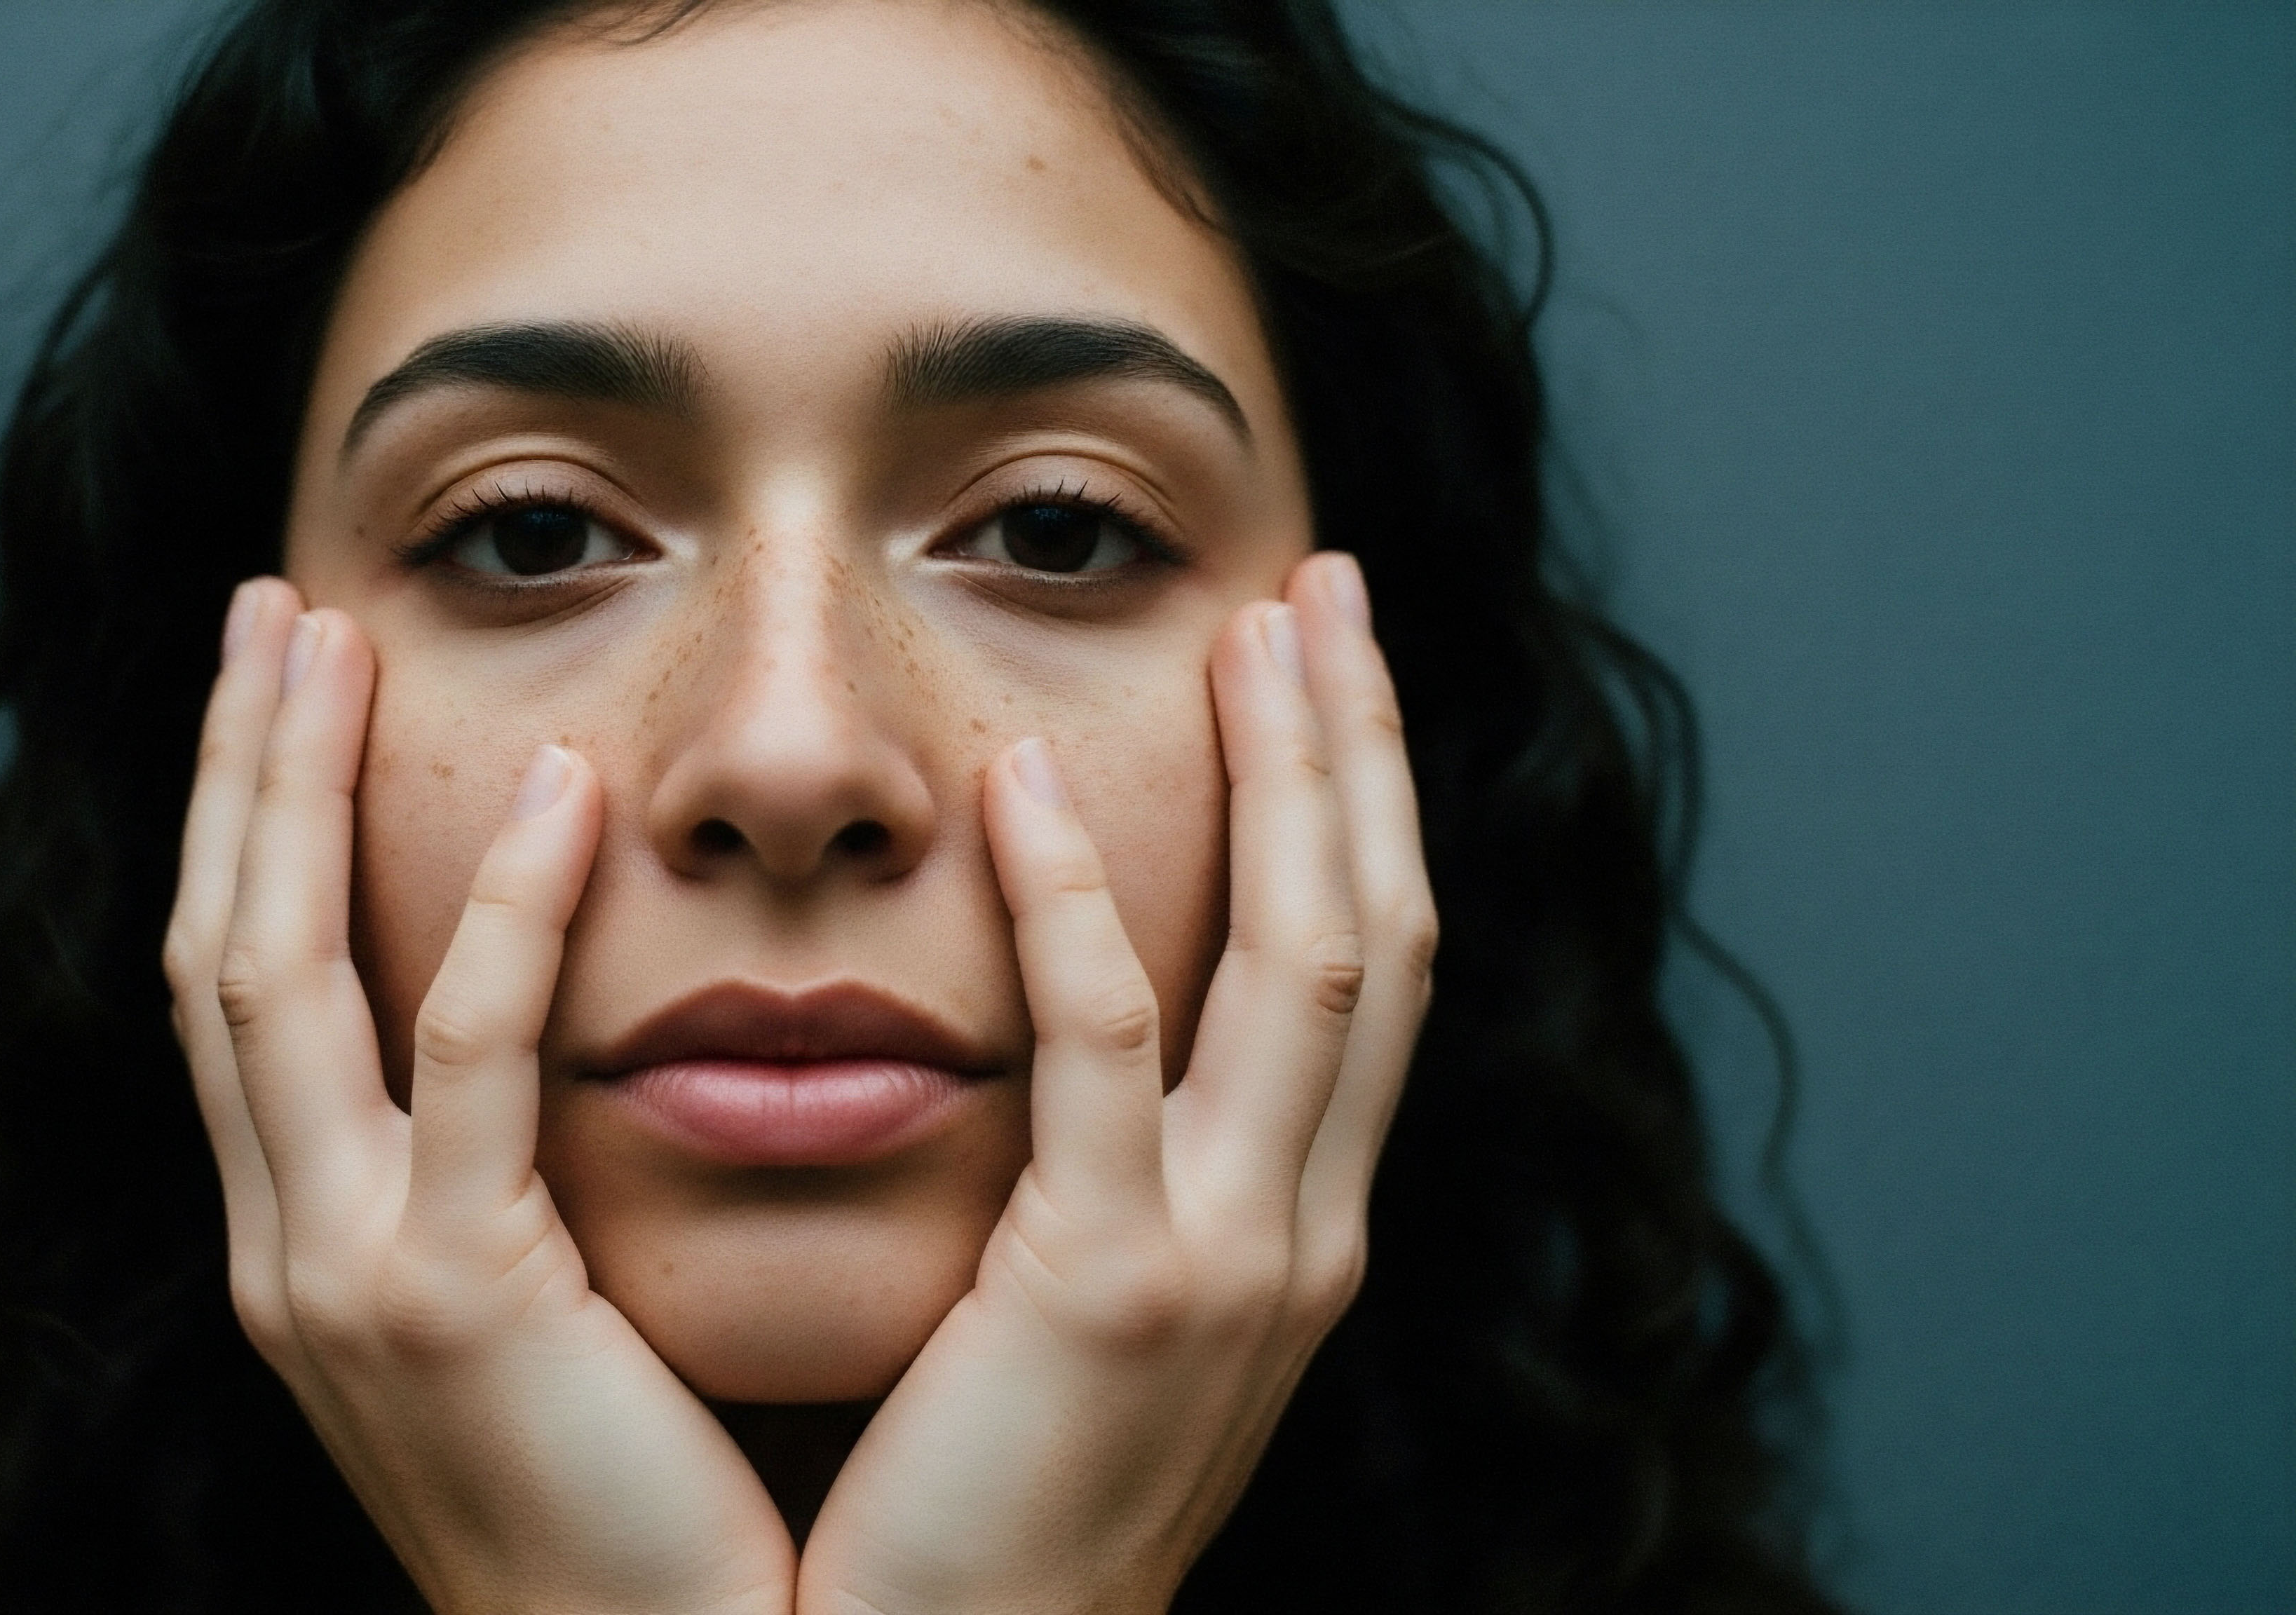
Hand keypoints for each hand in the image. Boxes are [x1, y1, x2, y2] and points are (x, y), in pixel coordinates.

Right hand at [164, 579, 797, 1614]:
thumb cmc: (639, 1508)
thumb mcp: (537, 1327)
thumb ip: (510, 1190)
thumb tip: (553, 1053)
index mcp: (312, 1248)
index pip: (241, 997)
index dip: (240, 832)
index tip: (278, 688)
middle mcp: (290, 1252)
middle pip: (216, 955)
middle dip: (230, 773)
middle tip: (270, 608)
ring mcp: (346, 1280)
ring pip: (276, 982)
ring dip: (293, 793)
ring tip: (333, 636)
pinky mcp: (452, 1305)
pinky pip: (463, 1068)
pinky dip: (496, 916)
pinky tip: (557, 794)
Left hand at [795, 553, 1435, 1614]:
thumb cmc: (976, 1505)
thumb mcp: (1082, 1327)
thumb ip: (1107, 1188)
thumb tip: (1086, 1053)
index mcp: (1289, 1236)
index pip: (1369, 980)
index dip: (1364, 812)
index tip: (1324, 668)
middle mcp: (1299, 1238)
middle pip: (1381, 935)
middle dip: (1363, 751)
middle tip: (1325, 586)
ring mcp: (1230, 1265)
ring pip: (1313, 963)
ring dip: (1291, 775)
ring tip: (1250, 622)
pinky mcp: (1113, 1291)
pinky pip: (1112, 1048)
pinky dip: (1081, 899)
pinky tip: (1019, 782)